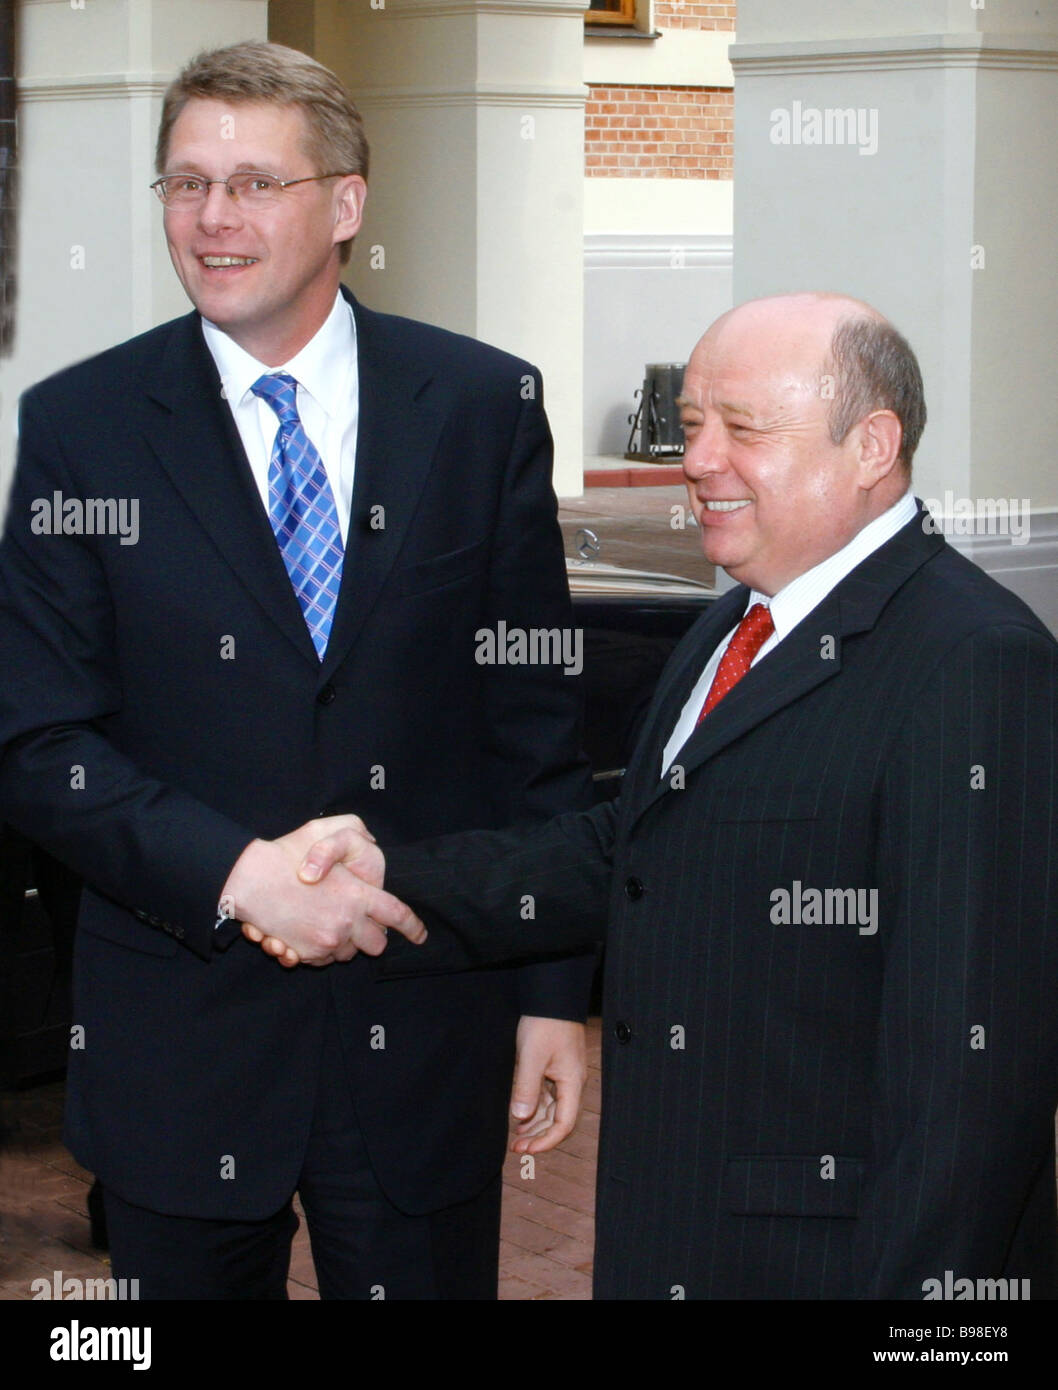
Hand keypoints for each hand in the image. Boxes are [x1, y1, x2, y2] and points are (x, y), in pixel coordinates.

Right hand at [227, 816, 424, 967]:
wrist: (247, 881)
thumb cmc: (285, 854)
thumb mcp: (323, 832)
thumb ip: (353, 833)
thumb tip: (371, 842)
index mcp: (358, 895)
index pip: (397, 915)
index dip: (412, 926)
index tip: (420, 935)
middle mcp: (347, 923)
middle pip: (377, 944)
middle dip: (372, 936)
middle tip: (358, 924)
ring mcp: (326, 942)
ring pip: (348, 953)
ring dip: (344, 943)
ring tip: (326, 923)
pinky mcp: (306, 955)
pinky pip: (323, 960)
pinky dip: (320, 949)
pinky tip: (306, 931)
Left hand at [509, 1016, 586, 1154]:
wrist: (551, 997)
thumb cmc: (545, 1024)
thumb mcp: (532, 1056)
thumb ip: (526, 1088)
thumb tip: (521, 1117)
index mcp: (572, 1083)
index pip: (564, 1124)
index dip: (547, 1141)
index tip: (527, 1150)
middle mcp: (571, 1083)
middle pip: (558, 1120)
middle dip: (539, 1136)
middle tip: (516, 1148)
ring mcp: (563, 1076)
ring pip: (552, 1109)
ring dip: (535, 1124)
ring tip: (516, 1136)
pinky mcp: (554, 1068)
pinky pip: (547, 1096)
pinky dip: (534, 1108)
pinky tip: (521, 1115)